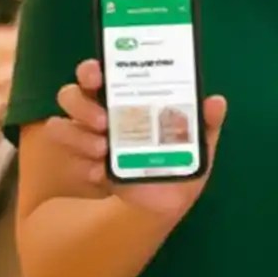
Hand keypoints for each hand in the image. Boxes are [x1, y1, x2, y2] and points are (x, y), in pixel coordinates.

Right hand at [46, 59, 226, 220]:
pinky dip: (80, 163)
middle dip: (81, 102)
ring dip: (78, 134)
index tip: (98, 75)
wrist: (164, 207)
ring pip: (62, 124)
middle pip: (73, 93)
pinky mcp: (82, 165)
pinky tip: (99, 172)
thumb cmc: (178, 167)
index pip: (101, 73)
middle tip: (103, 120)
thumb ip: (206, 123)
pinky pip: (69, 159)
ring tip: (102, 148)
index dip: (92, 69)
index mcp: (129, 99)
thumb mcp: (197, 146)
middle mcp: (102, 113)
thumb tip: (215, 101)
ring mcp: (87, 139)